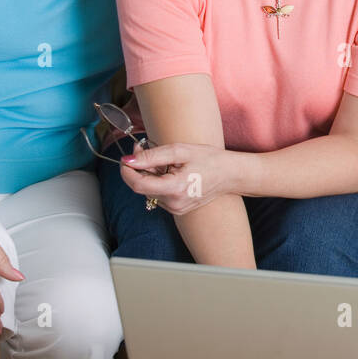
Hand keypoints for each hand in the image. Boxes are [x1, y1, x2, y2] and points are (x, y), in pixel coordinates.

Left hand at [120, 141, 237, 214]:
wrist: (231, 175)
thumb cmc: (209, 159)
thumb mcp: (180, 151)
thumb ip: (152, 155)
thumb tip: (128, 160)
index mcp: (174, 189)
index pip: (138, 184)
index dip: (127, 171)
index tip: (126, 157)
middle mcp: (173, 204)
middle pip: (142, 187)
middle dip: (138, 168)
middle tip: (142, 148)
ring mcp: (175, 209)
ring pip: (149, 192)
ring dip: (148, 175)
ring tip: (162, 160)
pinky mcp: (177, 210)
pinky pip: (158, 196)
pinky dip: (158, 182)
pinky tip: (169, 172)